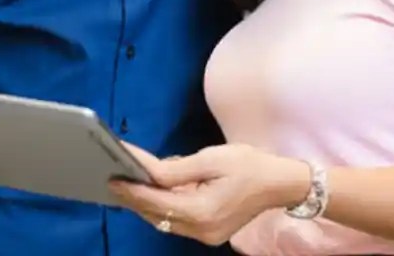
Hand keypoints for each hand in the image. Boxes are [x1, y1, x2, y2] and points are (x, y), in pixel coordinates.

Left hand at [110, 143, 310, 245]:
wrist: (280, 183)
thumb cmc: (249, 165)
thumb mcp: (211, 159)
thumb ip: (175, 169)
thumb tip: (146, 171)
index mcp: (202, 211)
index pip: (157, 202)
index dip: (133, 190)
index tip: (113, 178)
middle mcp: (201, 230)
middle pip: (157, 215)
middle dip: (135, 198)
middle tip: (113, 180)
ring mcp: (206, 235)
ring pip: (165, 221)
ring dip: (146, 204)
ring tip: (126, 186)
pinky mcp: (209, 232)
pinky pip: (177, 221)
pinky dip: (163, 207)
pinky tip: (152, 193)